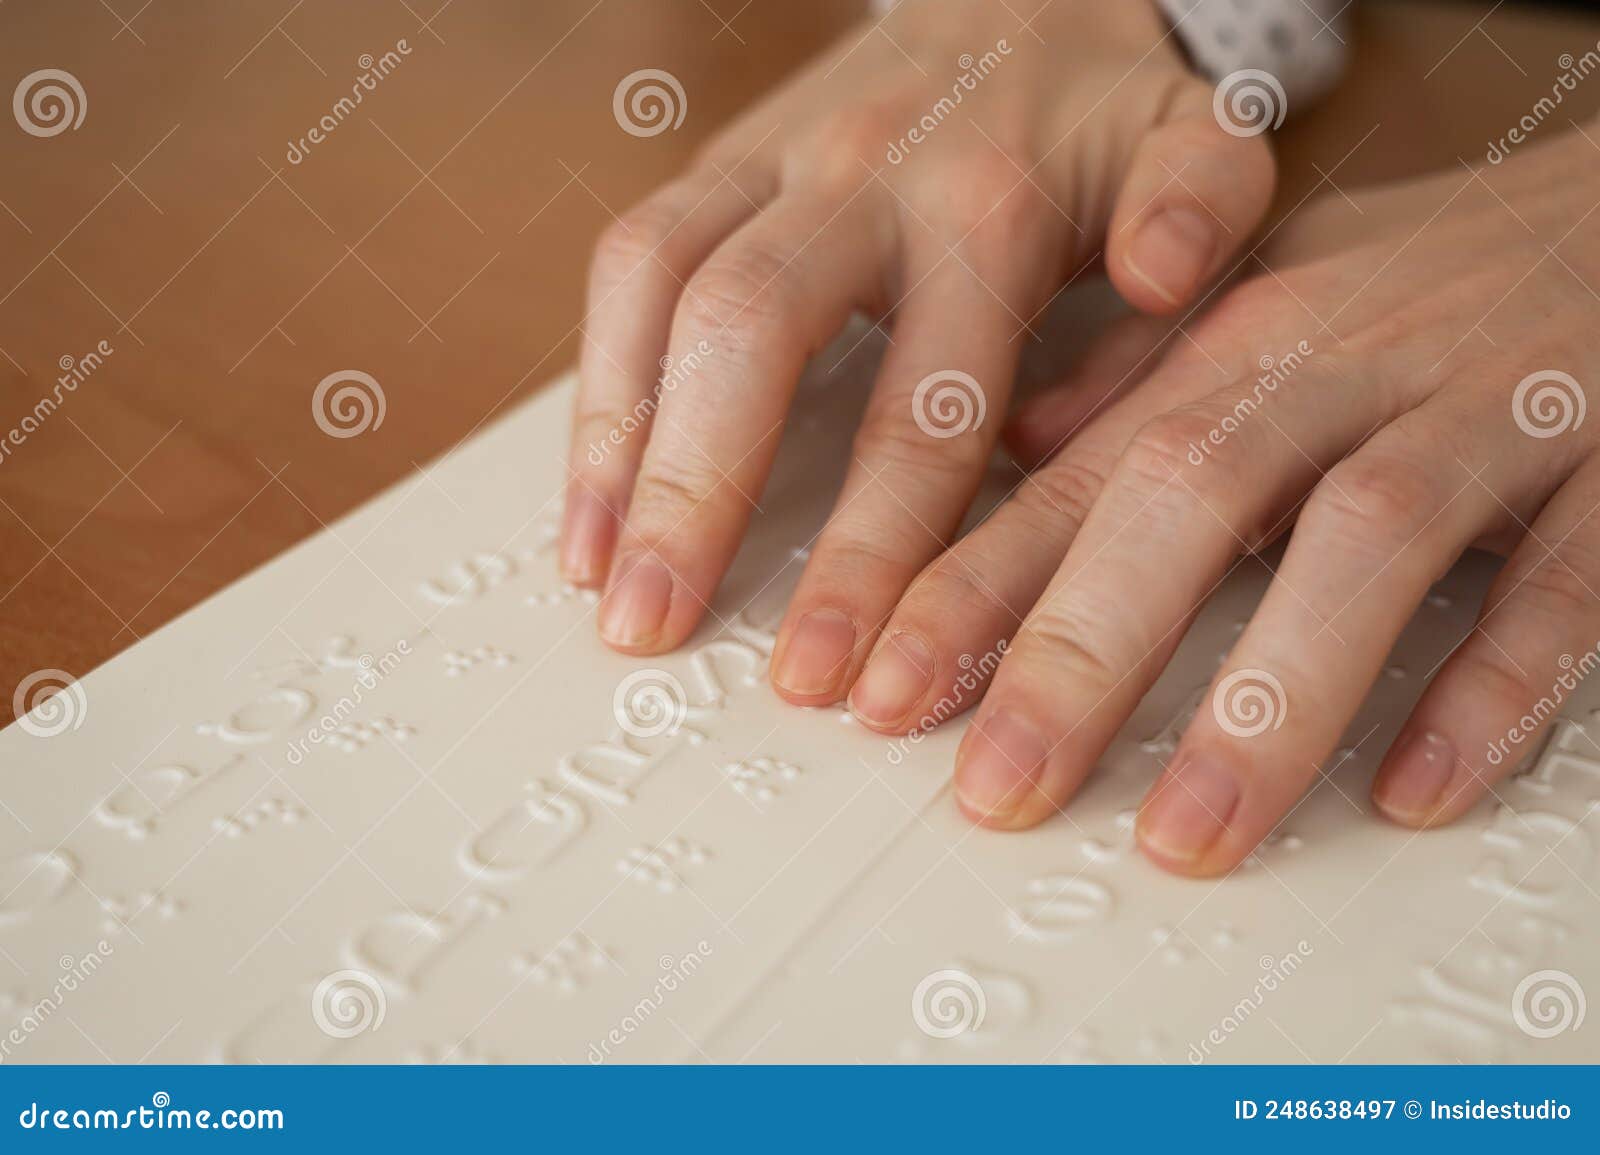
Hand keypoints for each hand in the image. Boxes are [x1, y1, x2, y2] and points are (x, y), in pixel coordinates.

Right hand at [562, 0, 1276, 691]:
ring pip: (662, 292)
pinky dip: (598, 391)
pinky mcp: (717, 165)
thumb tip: (1163, 279)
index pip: (922, 403)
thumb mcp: (1196, 135)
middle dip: (699, 497)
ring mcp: (773, 161)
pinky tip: (592, 500)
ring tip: (602, 583)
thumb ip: (1198, 203)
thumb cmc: (1105, 111)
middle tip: (660, 631)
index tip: (842, 670)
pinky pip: (627, 264)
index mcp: (991, 203)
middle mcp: (864, 174)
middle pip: (750, 334)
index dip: (872, 549)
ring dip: (620, 448)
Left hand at [881, 119, 1599, 873]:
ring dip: (1268, 698)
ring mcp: (1481, 409)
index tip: (882, 694)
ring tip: (1186, 833)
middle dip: (1081, 654)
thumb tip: (1014, 452)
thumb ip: (1140, 382)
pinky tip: (1416, 787)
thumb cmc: (1434, 276)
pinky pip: (1561, 576)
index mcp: (1237, 348)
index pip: (1076, 480)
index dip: (970, 590)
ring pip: (1364, 541)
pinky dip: (1494, 684)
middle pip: (1188, 499)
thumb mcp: (1264, 304)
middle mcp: (1341, 369)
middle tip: (998, 789)